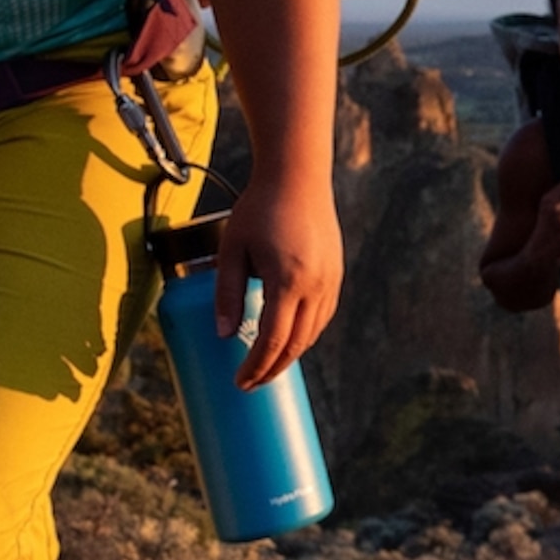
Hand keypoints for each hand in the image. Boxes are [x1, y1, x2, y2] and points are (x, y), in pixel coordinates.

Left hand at [220, 172, 343, 387]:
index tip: (239, 382)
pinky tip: (288, 337)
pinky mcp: (335, 273)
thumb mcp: (233, 249)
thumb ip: (227, 293)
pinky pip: (322, 316)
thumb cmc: (259, 208)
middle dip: (272, 369)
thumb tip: (224, 334)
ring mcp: (330, 280)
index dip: (255, 367)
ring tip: (266, 364)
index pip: (272, 341)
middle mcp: (315, 286)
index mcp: (287, 281)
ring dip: (289, 354)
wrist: (298, 176)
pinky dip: (305, 334)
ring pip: (312, 333)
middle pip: (295, 345)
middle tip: (250, 383)